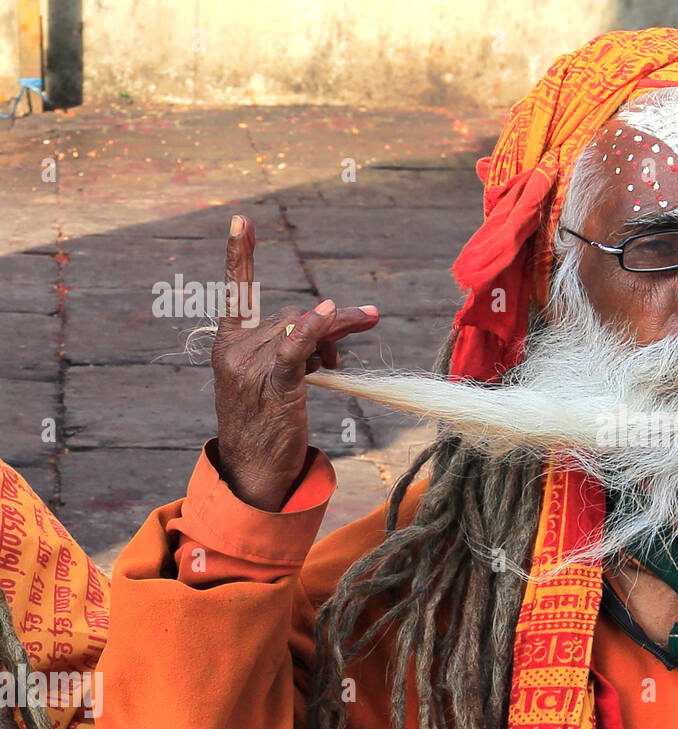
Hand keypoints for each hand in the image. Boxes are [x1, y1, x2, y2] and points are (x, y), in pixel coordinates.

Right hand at [212, 215, 379, 510]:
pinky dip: (314, 332)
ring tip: (336, 364)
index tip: (241, 220)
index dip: (239, 256)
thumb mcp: (277, 375)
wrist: (255, 471)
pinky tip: (330, 317)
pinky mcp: (274, 387)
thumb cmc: (269, 421)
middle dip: (329, 322)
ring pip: (304, 329)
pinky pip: (296, 350)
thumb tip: (332, 320)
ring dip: (335, 336)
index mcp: (229, 344)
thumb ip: (299, 344)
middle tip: (360, 326)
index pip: (236, 292)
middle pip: (293, 313)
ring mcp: (251, 369)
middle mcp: (235, 350)